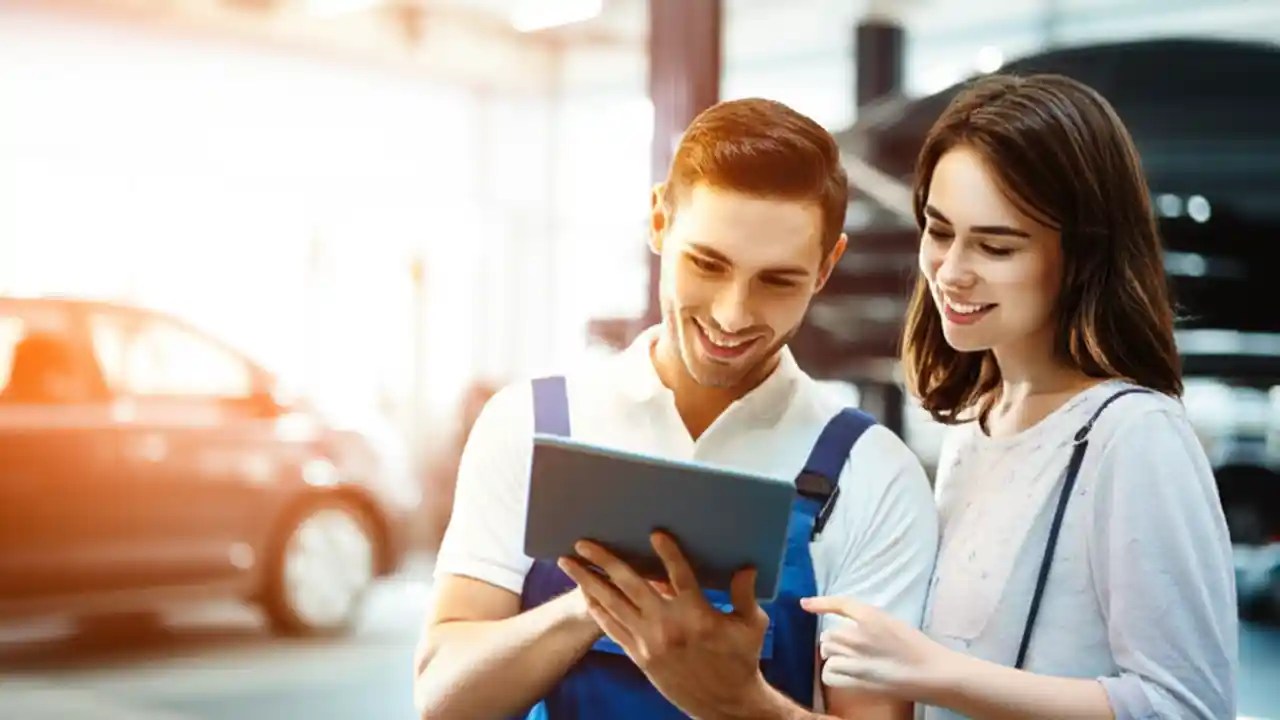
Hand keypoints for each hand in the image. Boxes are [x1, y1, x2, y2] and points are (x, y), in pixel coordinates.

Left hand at [558, 533, 774, 719]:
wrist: (724, 703)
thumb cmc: (741, 660)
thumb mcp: (751, 626)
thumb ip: (745, 594)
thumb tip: (746, 567)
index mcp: (698, 615)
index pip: (680, 577)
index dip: (668, 554)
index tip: (655, 533)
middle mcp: (668, 626)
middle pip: (631, 586)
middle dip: (605, 561)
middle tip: (584, 542)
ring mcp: (650, 642)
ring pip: (613, 605)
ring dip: (588, 582)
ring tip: (568, 563)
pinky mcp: (640, 656)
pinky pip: (612, 629)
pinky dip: (597, 610)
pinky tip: (585, 594)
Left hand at [802, 596, 956, 699]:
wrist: (934, 673)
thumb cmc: (919, 647)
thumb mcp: (893, 623)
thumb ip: (869, 621)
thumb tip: (849, 625)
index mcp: (871, 616)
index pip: (839, 604)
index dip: (820, 603)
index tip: (805, 604)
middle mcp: (859, 635)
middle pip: (829, 633)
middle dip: (836, 639)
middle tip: (851, 646)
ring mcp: (856, 659)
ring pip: (827, 651)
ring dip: (834, 654)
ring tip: (850, 659)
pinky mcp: (857, 680)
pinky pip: (829, 673)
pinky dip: (833, 672)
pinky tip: (843, 673)